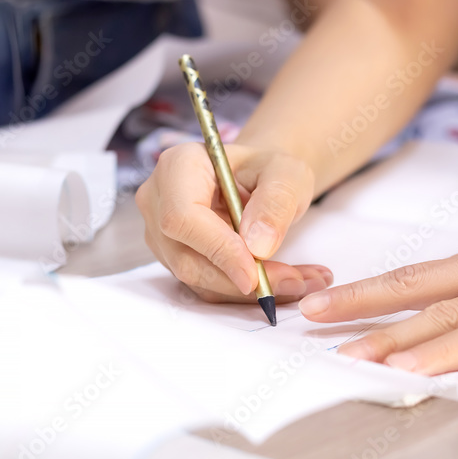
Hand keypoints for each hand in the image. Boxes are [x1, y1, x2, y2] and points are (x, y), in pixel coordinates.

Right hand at [136, 142, 331, 301]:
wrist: (259, 179)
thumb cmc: (267, 169)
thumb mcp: (286, 173)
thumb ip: (275, 202)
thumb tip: (258, 246)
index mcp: (178, 167)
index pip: (183, 218)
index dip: (218, 249)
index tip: (256, 271)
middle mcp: (158, 201)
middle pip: (186, 257)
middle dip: (240, 278)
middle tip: (295, 282)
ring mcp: (162, 234)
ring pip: (197, 278)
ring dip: (248, 290)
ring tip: (298, 281)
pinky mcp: (176, 259)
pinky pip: (206, 286)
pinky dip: (243, 291)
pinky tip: (280, 283)